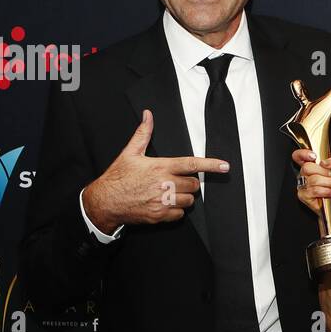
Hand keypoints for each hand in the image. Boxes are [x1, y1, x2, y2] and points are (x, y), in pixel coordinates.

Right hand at [82, 110, 228, 232]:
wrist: (105, 201)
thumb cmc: (117, 177)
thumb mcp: (129, 153)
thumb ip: (143, 134)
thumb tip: (148, 115)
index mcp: (160, 167)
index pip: (192, 164)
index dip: (211, 165)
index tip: (225, 166)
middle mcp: (164, 184)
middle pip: (194, 185)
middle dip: (189, 183)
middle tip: (175, 181)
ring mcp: (163, 201)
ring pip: (189, 201)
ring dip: (183, 197)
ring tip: (168, 193)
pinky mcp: (160, 215)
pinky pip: (180, 215)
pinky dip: (176, 211)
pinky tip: (164, 204)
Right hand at [292, 147, 330, 225]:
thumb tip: (325, 162)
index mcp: (312, 166)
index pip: (299, 156)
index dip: (303, 154)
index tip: (314, 156)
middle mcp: (305, 175)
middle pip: (307, 167)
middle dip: (324, 172)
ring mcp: (303, 185)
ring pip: (314, 179)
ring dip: (330, 183)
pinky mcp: (303, 196)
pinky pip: (314, 190)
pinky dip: (326, 191)